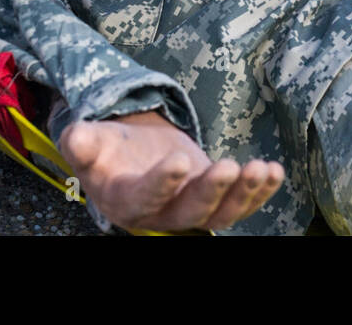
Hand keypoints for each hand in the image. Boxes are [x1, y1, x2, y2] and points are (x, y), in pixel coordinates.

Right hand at [59, 111, 284, 231]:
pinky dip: (260, 192)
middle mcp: (161, 215)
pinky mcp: (214, 199)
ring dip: (244, 194)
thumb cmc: (107, 149)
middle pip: (190, 212)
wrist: (130, 153)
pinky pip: (240, 205)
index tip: (180, 160)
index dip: (162, 184)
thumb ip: (81, 142)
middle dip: (211, 192)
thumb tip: (76, 136)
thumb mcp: (89, 141)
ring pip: (221, 214)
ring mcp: (191, 209)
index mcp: (126, 202)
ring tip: (261, 168)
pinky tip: (274, 172)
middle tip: (227, 166)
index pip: (145, 199)